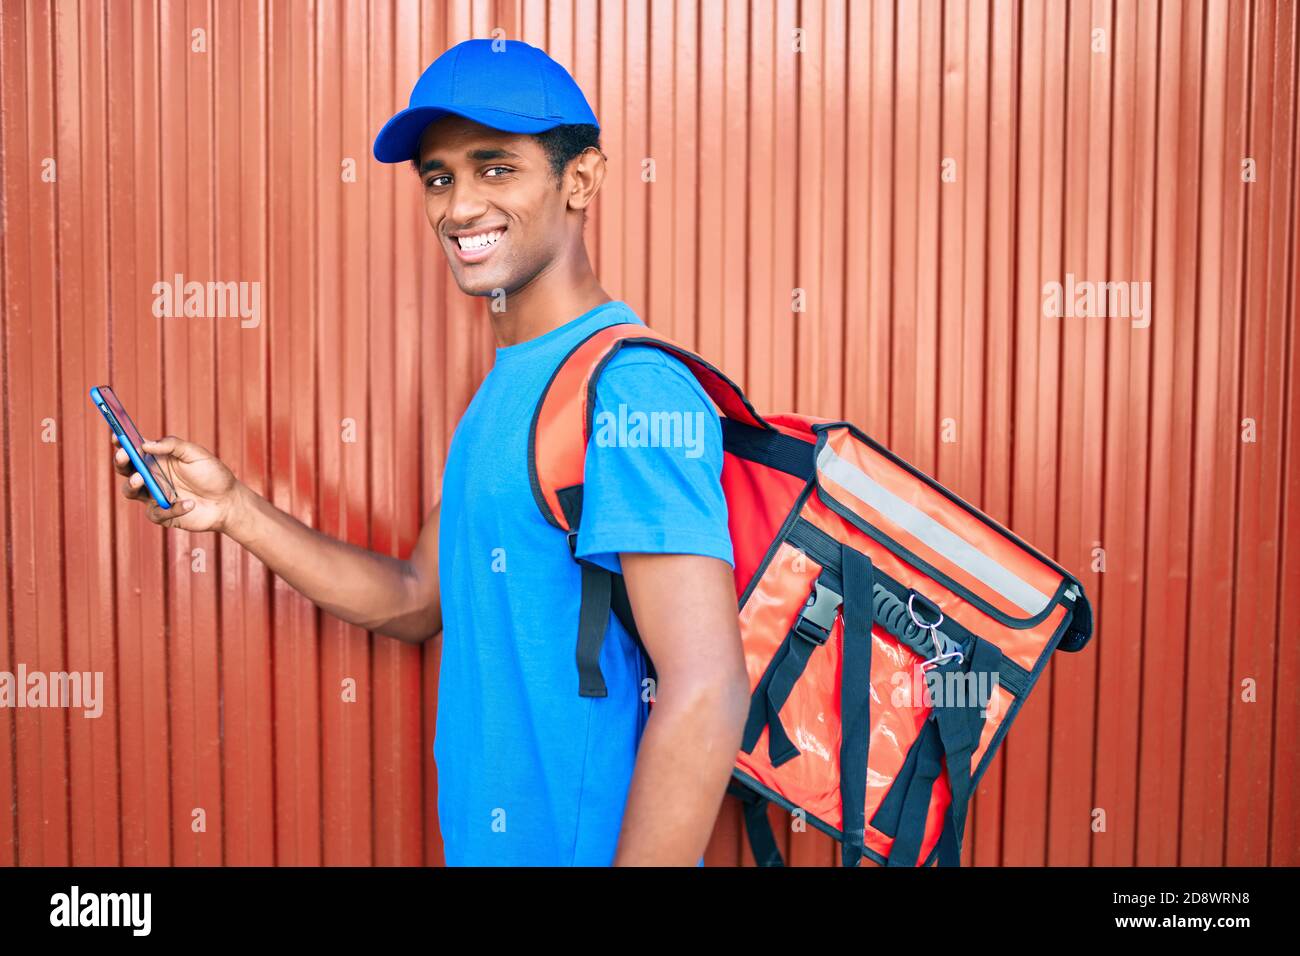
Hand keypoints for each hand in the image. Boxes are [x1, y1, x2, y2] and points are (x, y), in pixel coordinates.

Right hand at [112, 433, 243, 532]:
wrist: (228, 501)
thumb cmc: (212, 474)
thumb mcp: (195, 454)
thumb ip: (172, 445)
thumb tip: (146, 444)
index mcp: (157, 459)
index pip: (134, 449)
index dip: (122, 442)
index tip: (117, 436)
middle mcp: (152, 476)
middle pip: (126, 470)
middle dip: (121, 462)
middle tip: (124, 455)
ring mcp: (154, 495)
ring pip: (130, 491)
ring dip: (133, 485)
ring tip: (142, 479)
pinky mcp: (162, 514)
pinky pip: (156, 513)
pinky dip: (172, 508)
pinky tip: (189, 503)